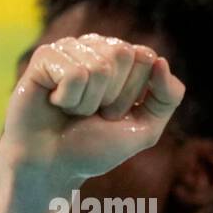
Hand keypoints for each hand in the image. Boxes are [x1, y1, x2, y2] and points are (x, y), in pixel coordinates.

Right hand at [0, 34, 184, 178]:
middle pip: (123, 54)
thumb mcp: (146, 128)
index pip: (146, 57)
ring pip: (98, 66)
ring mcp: (70, 49)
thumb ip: (168, 97)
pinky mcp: (45, 56)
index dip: (135, 93)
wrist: (54, 164)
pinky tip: (56, 103)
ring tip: (74, 110)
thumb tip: (159, 60)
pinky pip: (73, 73)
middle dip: (113, 96)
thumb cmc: (97, 146)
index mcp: (124, 59)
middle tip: (95, 112)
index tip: (117, 112)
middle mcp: (97, 47)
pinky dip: (69, 99)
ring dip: (89, 102)